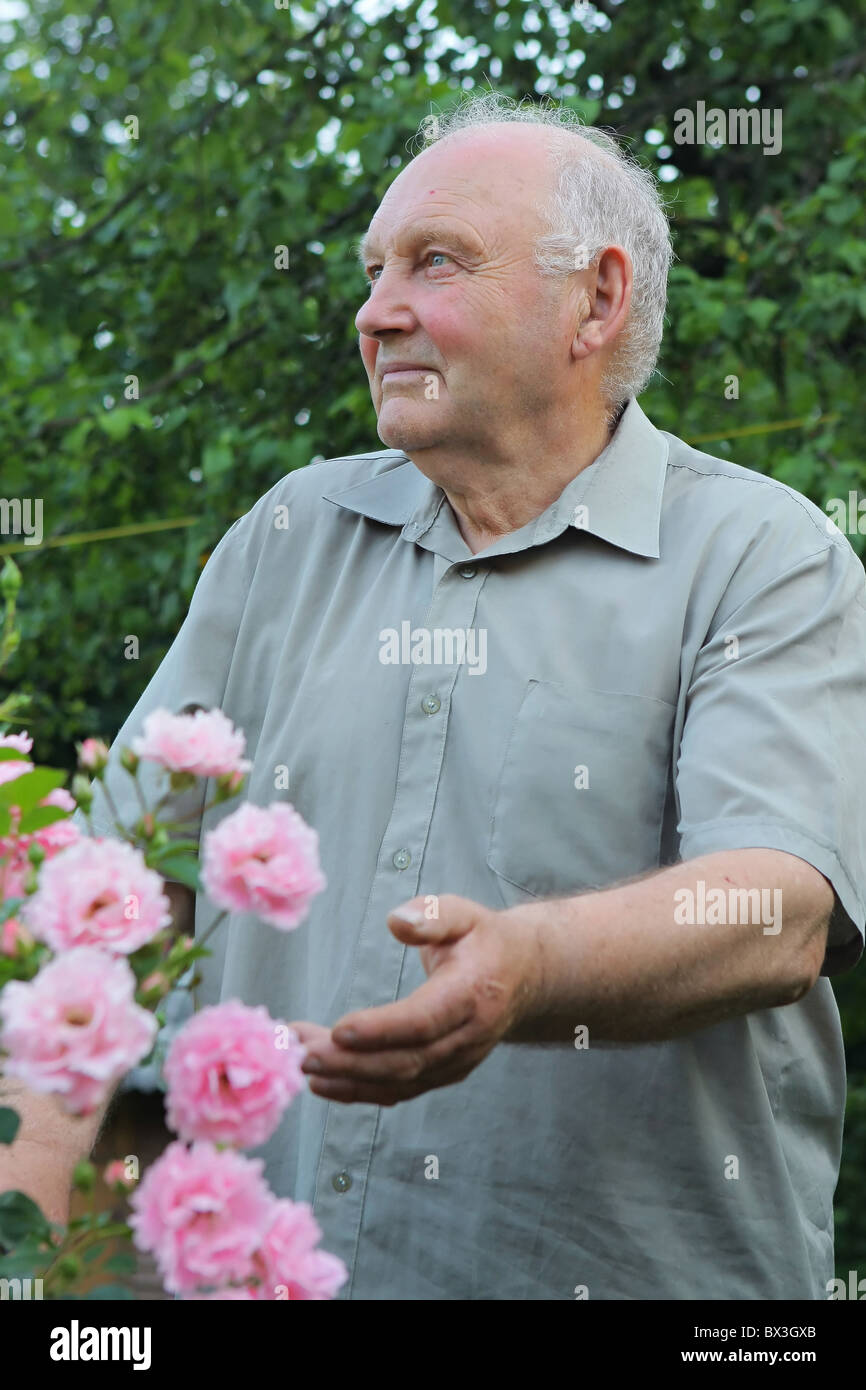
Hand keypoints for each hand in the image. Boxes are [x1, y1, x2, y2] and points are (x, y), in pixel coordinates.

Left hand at [287, 894, 540, 1105]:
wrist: (523, 975)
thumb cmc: (483, 939)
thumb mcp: (463, 913)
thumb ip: (432, 915)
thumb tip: (397, 921)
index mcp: (473, 994)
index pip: (425, 1020)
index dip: (382, 1030)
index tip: (339, 1029)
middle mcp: (467, 1037)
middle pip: (405, 1061)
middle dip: (350, 1062)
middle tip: (301, 1053)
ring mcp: (457, 1062)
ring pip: (398, 1082)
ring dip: (346, 1078)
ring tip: (300, 1065)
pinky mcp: (443, 1074)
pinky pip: (399, 1090)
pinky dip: (359, 1092)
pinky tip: (323, 1083)